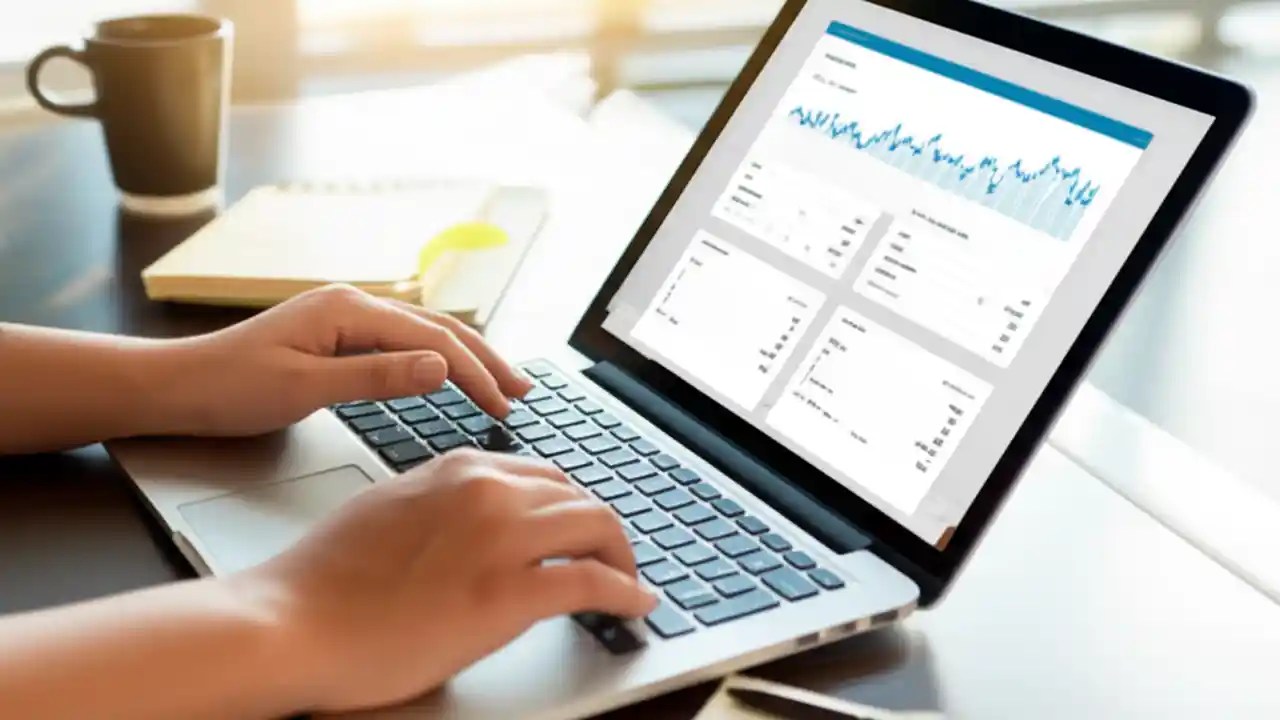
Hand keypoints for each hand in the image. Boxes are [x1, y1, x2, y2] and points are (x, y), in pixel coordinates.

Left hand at [165, 284, 533, 436]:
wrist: (178, 386)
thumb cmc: (230, 388)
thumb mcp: (305, 388)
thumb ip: (377, 377)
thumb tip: (441, 368)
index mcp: (347, 310)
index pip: (432, 340)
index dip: (474, 373)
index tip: (504, 405)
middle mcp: (352, 304)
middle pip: (438, 328)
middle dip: (484, 359)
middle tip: (523, 390)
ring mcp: (345, 317)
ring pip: (424, 333)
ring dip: (466, 357)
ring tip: (502, 381)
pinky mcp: (338, 336)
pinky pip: (402, 342)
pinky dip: (436, 360)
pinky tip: (451, 372)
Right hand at [232, 449, 657, 712]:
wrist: (290, 622)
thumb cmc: (324, 579)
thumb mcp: (390, 511)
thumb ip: (442, 505)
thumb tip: (475, 523)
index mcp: (458, 468)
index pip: (543, 475)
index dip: (570, 506)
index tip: (581, 530)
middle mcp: (488, 490)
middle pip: (578, 496)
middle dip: (602, 529)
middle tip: (614, 558)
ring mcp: (502, 537)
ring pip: (598, 526)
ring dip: (623, 556)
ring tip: (629, 581)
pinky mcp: (510, 592)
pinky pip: (595, 582)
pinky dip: (627, 592)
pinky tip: (636, 605)